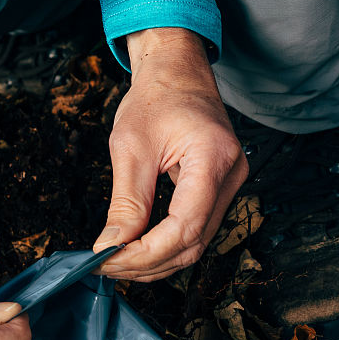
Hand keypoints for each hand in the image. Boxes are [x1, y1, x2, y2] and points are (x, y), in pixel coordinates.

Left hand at [92, 27, 246, 280]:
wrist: (177, 74)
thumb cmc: (157, 97)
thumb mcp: (130, 146)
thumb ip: (126, 202)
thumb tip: (112, 246)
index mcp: (213, 157)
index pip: (185, 226)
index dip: (147, 253)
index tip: (110, 259)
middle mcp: (231, 175)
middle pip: (193, 243)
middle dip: (148, 263)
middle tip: (107, 266)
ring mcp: (230, 186)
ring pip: (196, 245)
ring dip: (157, 261)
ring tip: (118, 262)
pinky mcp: (219, 192)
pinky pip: (196, 232)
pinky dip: (166, 247)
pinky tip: (138, 250)